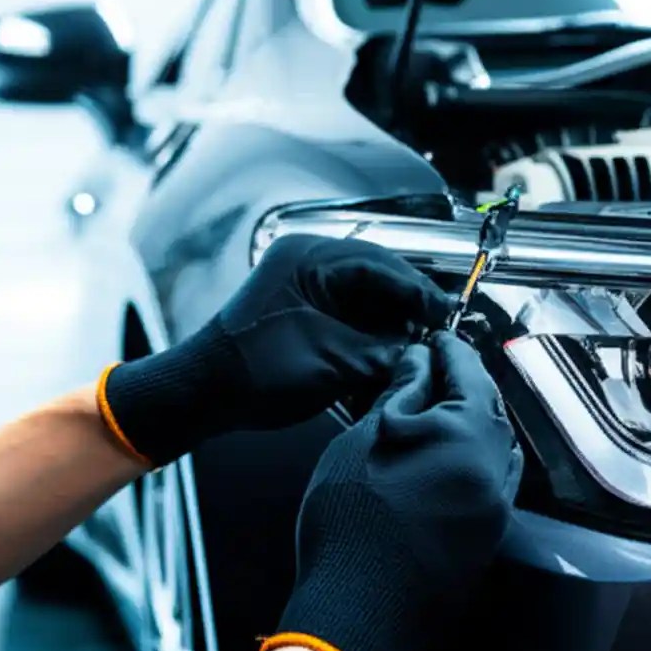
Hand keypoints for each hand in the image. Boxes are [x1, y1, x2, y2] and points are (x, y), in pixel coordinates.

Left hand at [100, 235, 450, 465]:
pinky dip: (370, 328)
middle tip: (438, 329)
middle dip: (409, 304)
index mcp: (310, 257)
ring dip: (391, 318)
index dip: (420, 293)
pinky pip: (348, 309)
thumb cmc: (256, 371)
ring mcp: (302, 283)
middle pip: (377, 275)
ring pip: (366, 293)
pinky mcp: (301, 307)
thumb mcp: (336, 362)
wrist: (202, 393)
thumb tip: (426, 348)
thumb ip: (388, 350)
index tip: (447, 315)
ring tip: (416, 342)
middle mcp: (307, 260)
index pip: (384, 265)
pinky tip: (388, 348)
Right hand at [264, 332, 521, 650]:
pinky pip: (493, 479)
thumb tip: (419, 361)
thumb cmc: (351, 518)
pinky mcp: (489, 535)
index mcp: (469, 432)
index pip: (468, 372)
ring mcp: (498, 504)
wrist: (360, 608)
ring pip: (495, 445)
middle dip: (466, 383)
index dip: (450, 349)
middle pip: (489, 408)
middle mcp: (496, 466)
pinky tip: (452, 454)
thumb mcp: (364, 440)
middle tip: (438, 368)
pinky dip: (477, 456)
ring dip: (474, 420)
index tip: (436, 337)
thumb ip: (399, 395)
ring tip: (441, 408)